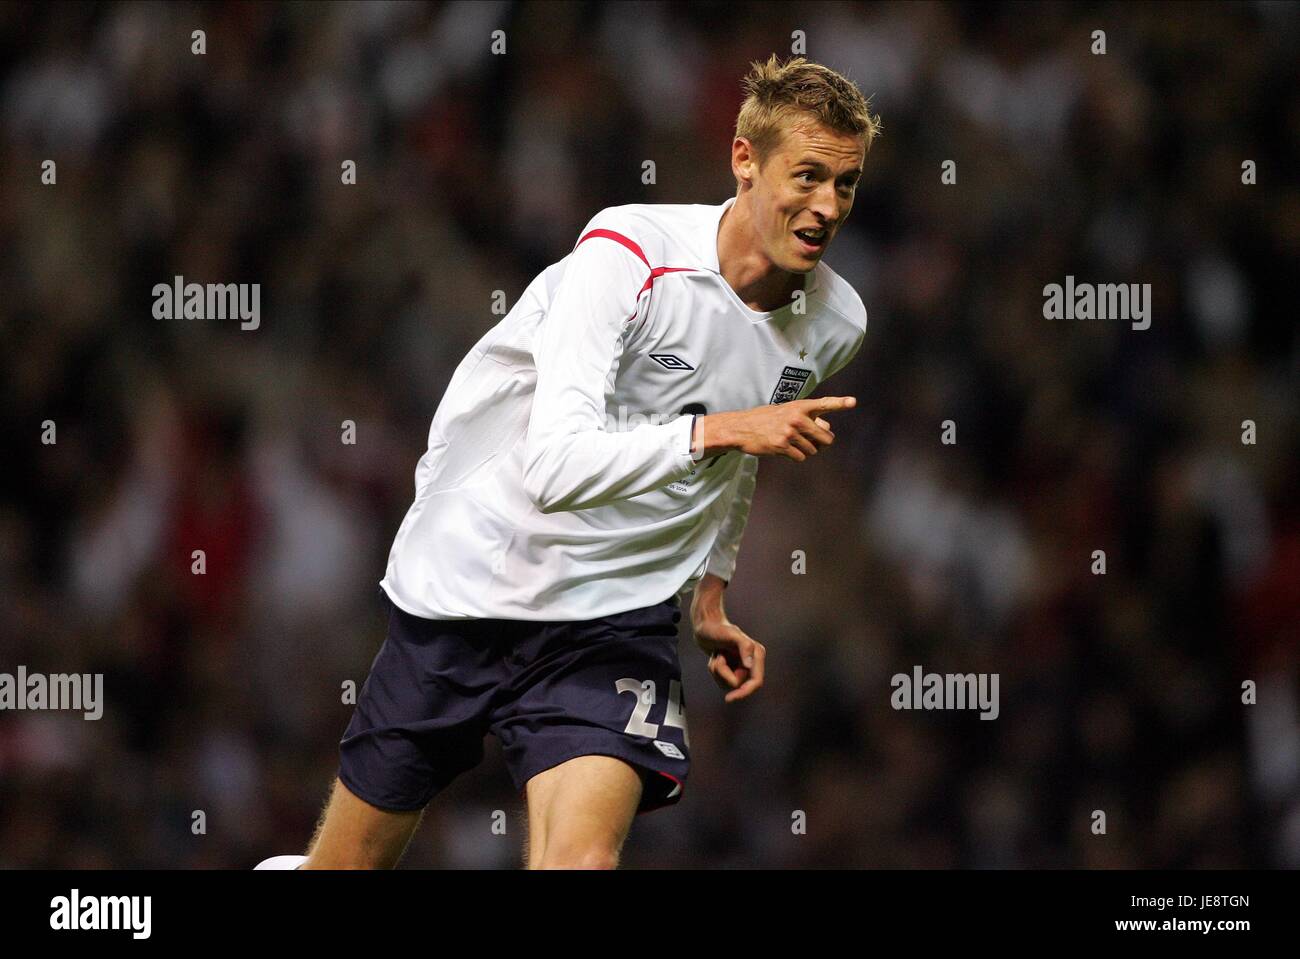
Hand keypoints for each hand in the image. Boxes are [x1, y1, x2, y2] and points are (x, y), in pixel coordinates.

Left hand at [692, 607, 765, 703]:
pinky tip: (715, 657)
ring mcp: (741, 666)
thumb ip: (744, 647)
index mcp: (757, 655)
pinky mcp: (731, 668)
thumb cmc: (718, 628)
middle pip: (739, 685)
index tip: (729, 698)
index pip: (756, 682)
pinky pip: (722, 680)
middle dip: (724, 674)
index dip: (744, 693)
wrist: (705, 625)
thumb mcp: (731, 634)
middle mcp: (752, 662)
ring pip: (729, 684)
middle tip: (719, 656)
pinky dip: (715, 670)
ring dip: (717, 671)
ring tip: (717, 655)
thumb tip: (749, 666)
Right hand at [696, 396, 855, 461]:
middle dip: (823, 443)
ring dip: (806, 450)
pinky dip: (795, 456)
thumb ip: (808, 417)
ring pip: (814, 450)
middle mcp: (797, 418)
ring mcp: (790, 432)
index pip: (824, 404)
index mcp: (800, 406)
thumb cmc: (766, 418)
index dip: (840, 403)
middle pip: (826, 438)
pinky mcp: (783, 446)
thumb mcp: (786, 411)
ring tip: (790, 442)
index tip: (853, 402)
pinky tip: (784, 449)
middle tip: (813, 442)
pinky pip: (801, 457)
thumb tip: (827, 430)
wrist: (741, 428)